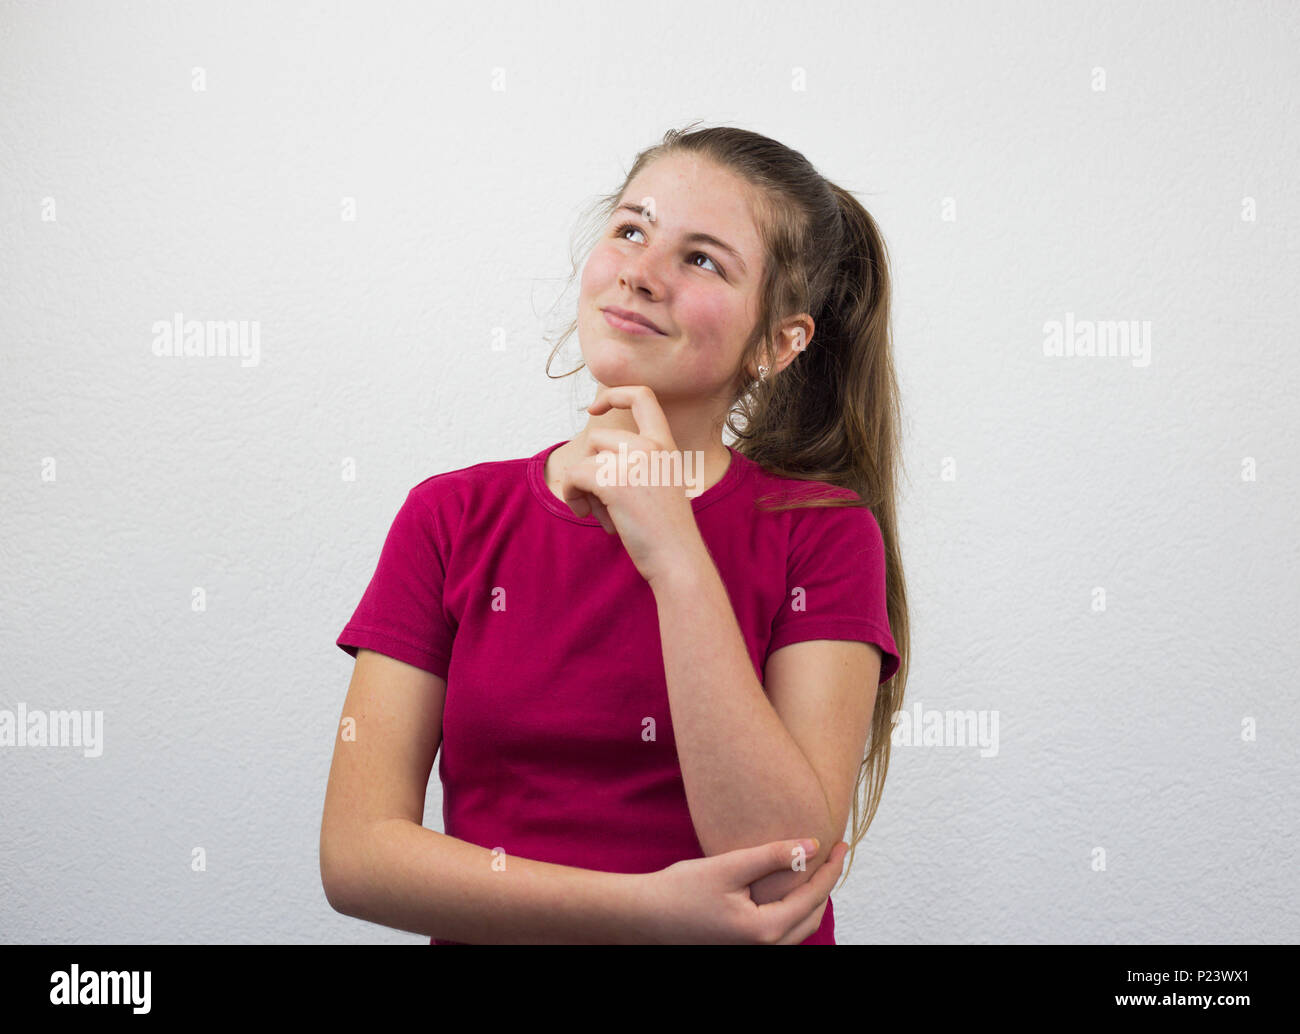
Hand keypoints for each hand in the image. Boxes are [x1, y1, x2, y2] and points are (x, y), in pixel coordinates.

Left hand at [558, 385, 709, 584]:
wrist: (678, 558)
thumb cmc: (666, 531)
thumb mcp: (660, 484)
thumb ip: (636, 464)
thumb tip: (592, 460)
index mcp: (666, 445)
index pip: (643, 396)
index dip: (613, 394)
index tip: (593, 409)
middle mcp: (651, 447)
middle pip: (598, 437)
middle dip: (590, 466)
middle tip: (601, 500)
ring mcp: (634, 462)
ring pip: (585, 459)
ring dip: (583, 487)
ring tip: (601, 513)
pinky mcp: (614, 482)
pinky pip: (575, 476)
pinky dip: (572, 495)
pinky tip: (586, 514)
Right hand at [630, 838, 848, 944]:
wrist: (646, 916)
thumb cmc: (681, 890)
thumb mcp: (729, 866)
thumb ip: (771, 856)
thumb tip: (812, 846)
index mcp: (765, 930)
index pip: (812, 896)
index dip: (830, 868)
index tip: (841, 844)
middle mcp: (765, 947)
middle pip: (812, 915)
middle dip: (826, 884)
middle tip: (834, 854)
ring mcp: (754, 950)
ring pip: (799, 927)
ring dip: (812, 898)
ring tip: (817, 868)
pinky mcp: (743, 945)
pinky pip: (782, 930)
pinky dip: (794, 909)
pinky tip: (789, 887)